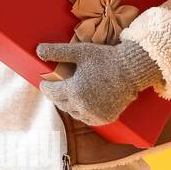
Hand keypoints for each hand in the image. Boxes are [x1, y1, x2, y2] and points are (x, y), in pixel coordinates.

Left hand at [36, 38, 164, 126]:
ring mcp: (94, 114)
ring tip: (69, 95)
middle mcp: (82, 106)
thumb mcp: (80, 51)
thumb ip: (58, 52)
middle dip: (56, 95)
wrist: (133, 70)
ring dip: (69, 104)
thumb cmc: (106, 58)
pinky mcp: (104, 119)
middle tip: (55, 88)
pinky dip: (83, 112)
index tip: (44, 82)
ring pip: (73, 112)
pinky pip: (88, 118)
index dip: (45, 86)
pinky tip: (83, 104)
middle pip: (60, 103)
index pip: (51, 92)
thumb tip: (38, 50)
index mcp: (73, 90)